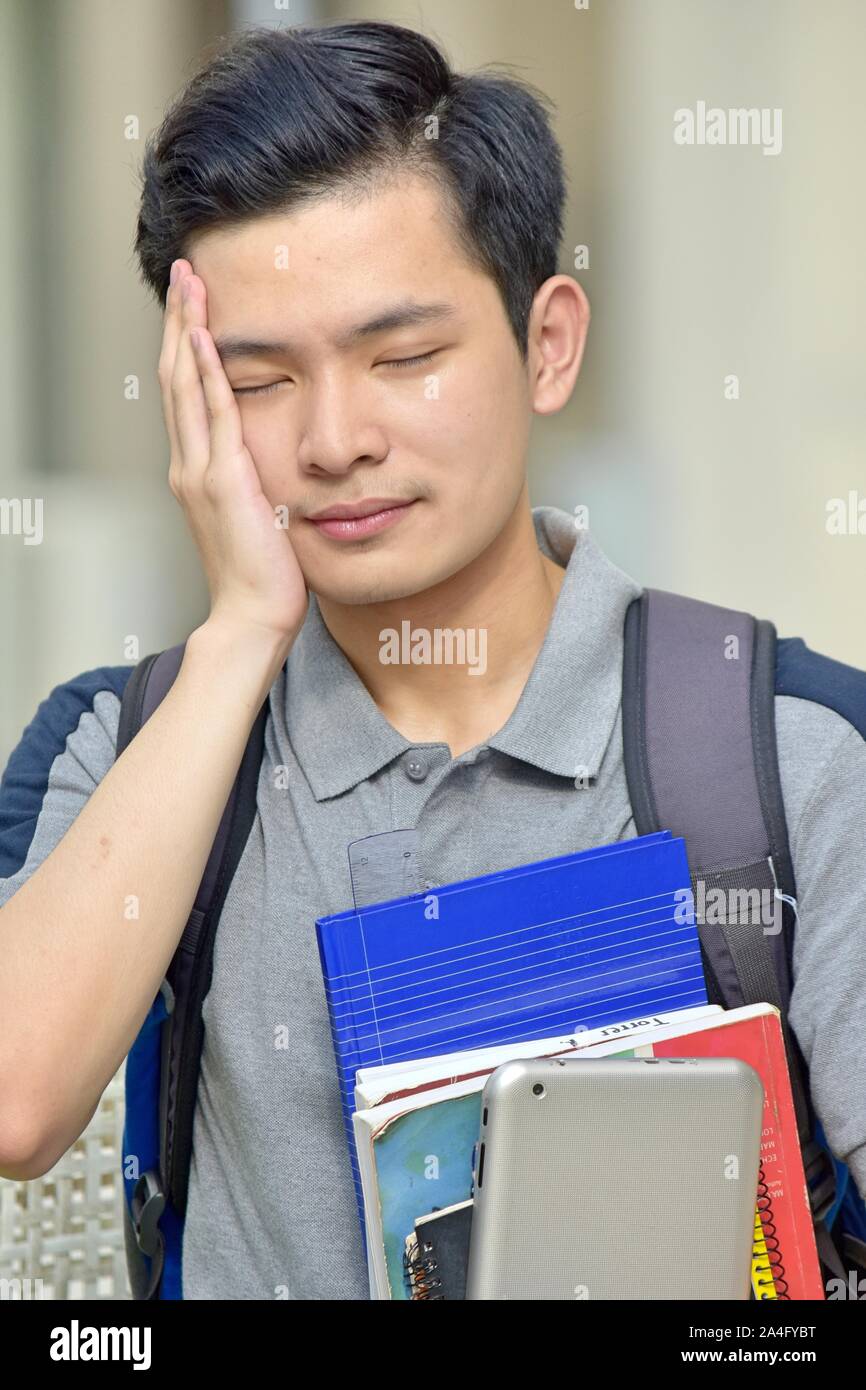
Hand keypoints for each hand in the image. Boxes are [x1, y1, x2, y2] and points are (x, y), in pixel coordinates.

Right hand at [158, 259, 308, 648]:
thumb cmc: (266, 575)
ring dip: (186, 329)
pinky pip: (214, 413)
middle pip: (177, 376)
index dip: (187, 346)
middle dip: (178, 321)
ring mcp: (200, 471)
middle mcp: (190, 464)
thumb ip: (259, 482)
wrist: (253, 616)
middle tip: (183, 272)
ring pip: (187, 384)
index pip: (189, 394)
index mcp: (199, 471)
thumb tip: (281, 460)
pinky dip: (206, 372)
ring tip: (189, 284)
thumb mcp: (262, 514)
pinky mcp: (223, 480)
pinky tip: (203, 335)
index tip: (192, 304)